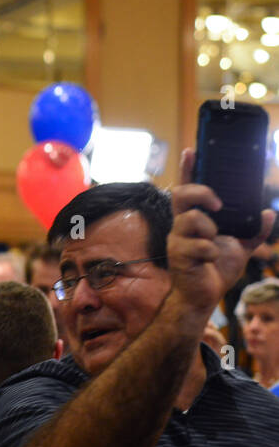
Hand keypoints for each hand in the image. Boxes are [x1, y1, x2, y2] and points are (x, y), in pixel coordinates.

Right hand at [167, 148, 275, 319]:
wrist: (203, 296)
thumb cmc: (216, 269)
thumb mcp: (242, 247)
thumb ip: (254, 230)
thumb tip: (268, 213)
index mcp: (194, 219)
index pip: (187, 188)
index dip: (189, 169)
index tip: (193, 150)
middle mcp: (181, 225)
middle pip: (181, 194)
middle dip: (201, 193)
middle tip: (218, 204)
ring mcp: (178, 239)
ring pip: (192, 219)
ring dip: (211, 230)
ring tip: (215, 242)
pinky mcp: (179, 255)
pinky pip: (201, 246)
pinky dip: (213, 253)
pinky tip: (211, 260)